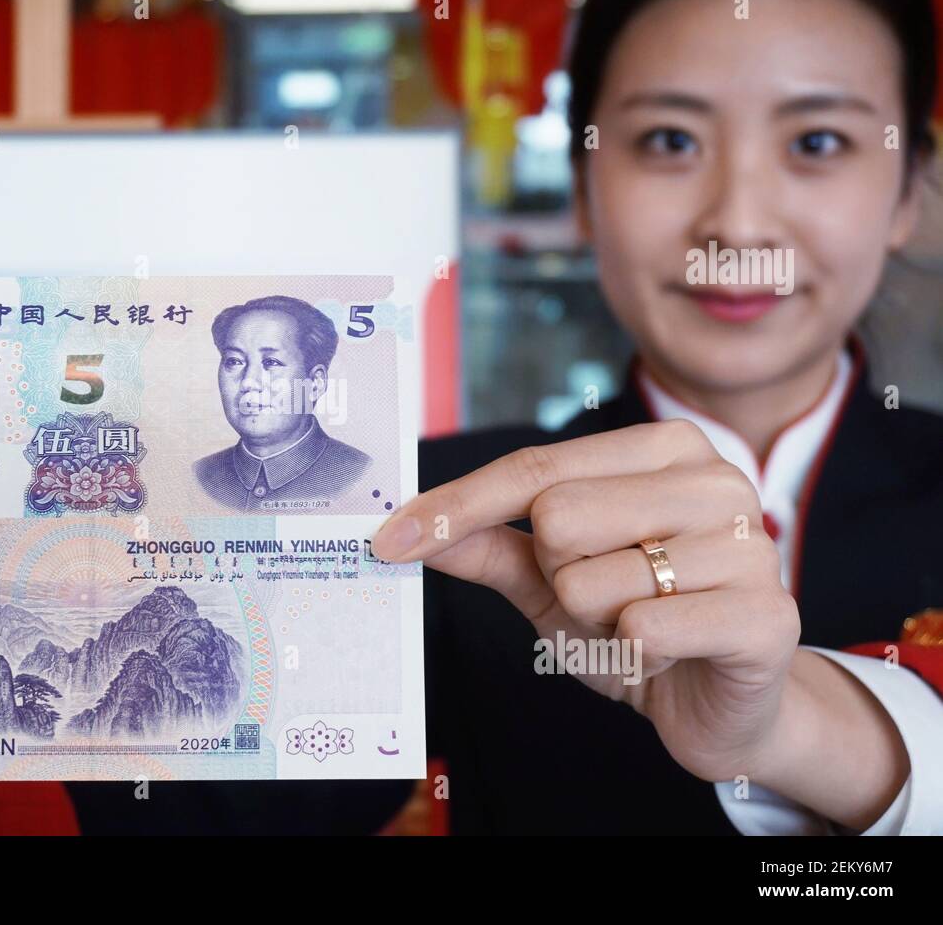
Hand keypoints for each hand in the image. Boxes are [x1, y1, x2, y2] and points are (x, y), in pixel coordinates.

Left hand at [376, 420, 907, 827]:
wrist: (723, 704)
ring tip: (642, 626)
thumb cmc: (640, 622)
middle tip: (605, 598)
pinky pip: (644, 627)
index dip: (455, 506)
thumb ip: (488, 546)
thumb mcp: (552, 579)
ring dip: (598, 621)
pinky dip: (634, 653)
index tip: (387, 539)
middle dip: (558, 576)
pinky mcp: (765, 614)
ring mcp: (749, 540)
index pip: (532, 469)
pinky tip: (670, 655)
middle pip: (558, 517)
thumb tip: (409, 529)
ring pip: (593, 579)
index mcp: (663, 449)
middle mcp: (714, 478)